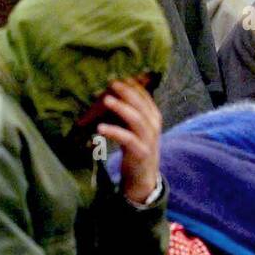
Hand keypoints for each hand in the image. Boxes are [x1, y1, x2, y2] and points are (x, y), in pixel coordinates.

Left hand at [96, 78, 161, 203]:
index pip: (144, 95)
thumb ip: (126, 110)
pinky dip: (114, 132)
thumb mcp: (133, 126)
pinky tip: (100, 128)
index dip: (131, 85)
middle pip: (141, 104)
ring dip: (121, 108)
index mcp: (153, 116)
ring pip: (137, 119)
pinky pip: (128, 139)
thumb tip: (108, 90)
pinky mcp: (141, 153)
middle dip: (126, 92)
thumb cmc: (134, 147)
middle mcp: (153, 126)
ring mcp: (149, 140)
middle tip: (110, 82)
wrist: (142, 177)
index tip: (116, 76)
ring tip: (106, 99)